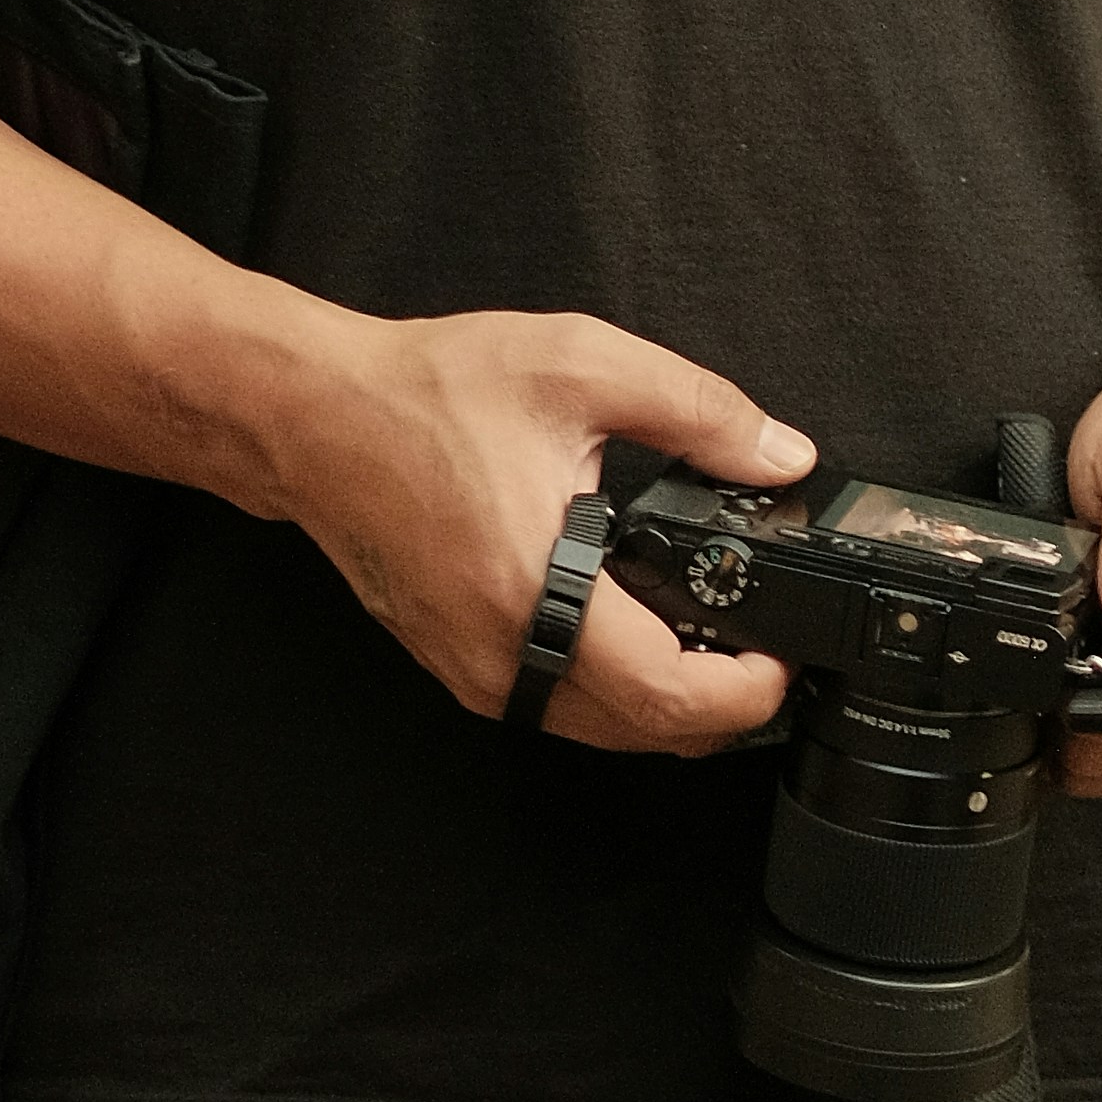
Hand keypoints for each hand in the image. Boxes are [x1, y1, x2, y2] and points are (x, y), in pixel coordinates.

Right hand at [251, 306, 800, 758]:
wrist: (317, 418)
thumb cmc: (428, 393)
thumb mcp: (583, 366)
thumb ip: (698, 410)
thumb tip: (782, 456)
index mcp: (539, 590)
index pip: (669, 696)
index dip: (749, 692)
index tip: (785, 656)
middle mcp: (503, 653)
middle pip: (645, 735)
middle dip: (724, 709)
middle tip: (765, 651)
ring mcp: (476, 671)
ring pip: (602, 733)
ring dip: (668, 706)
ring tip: (713, 642)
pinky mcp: (460, 667)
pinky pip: (558, 709)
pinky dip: (613, 694)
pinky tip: (637, 635)